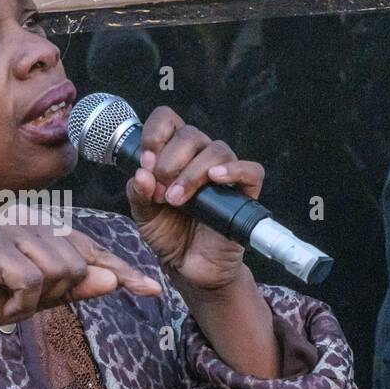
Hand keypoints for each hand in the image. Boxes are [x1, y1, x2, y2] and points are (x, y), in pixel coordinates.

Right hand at [0, 204, 161, 334]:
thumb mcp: (39, 298)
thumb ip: (76, 288)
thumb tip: (115, 280)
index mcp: (41, 225)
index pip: (91, 249)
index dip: (121, 271)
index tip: (151, 289)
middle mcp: (29, 217)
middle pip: (79, 263)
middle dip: (59, 293)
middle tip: (24, 302)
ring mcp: (11, 227)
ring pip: (61, 271)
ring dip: (38, 300)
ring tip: (11, 302)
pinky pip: (33, 282)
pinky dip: (20, 304)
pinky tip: (1, 306)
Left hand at [126, 106, 264, 291]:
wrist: (188, 268)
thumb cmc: (168, 235)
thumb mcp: (143, 215)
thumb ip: (138, 194)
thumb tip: (142, 173)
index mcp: (174, 155)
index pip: (168, 120)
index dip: (155, 133)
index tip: (146, 161)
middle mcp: (200, 158)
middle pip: (191, 134)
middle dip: (169, 160)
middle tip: (160, 190)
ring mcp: (224, 174)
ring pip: (217, 150)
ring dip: (192, 172)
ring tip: (176, 199)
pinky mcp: (244, 194)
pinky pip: (251, 170)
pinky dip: (234, 170)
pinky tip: (215, 178)